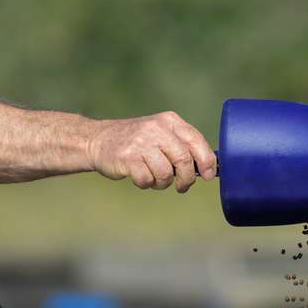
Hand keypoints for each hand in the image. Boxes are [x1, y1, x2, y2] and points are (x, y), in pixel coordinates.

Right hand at [88, 111, 217, 191]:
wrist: (99, 140)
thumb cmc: (136, 142)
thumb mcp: (160, 133)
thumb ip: (182, 145)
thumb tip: (209, 167)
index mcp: (169, 121)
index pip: (196, 141)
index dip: (207, 161)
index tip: (209, 175)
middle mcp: (156, 129)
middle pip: (184, 160)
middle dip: (187, 179)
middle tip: (182, 186)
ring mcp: (141, 143)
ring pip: (166, 174)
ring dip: (163, 183)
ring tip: (155, 179)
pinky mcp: (128, 158)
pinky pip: (147, 180)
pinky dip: (146, 184)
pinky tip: (141, 177)